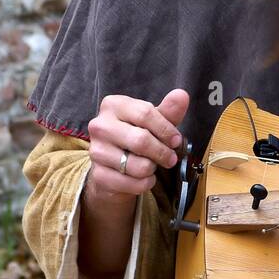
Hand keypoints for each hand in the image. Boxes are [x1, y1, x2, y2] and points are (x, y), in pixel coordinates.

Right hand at [86, 88, 190, 203]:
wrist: (112, 166)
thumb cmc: (135, 137)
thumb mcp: (153, 122)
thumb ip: (168, 111)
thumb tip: (182, 95)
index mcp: (113, 105)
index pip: (145, 113)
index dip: (166, 130)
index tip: (176, 140)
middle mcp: (100, 126)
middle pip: (141, 140)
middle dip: (162, 152)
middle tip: (171, 158)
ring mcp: (96, 151)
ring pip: (138, 165)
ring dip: (153, 169)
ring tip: (152, 166)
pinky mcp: (99, 175)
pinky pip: (133, 183)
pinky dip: (145, 183)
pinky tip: (144, 178)